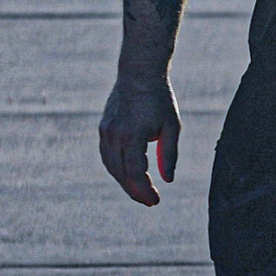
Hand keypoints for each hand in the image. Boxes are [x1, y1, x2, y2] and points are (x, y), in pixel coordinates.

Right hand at [99, 68, 180, 206]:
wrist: (138, 74)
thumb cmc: (160, 99)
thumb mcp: (172, 127)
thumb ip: (169, 154)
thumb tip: (167, 179)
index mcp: (132, 135)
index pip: (135, 172)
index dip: (144, 190)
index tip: (155, 201)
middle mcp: (114, 135)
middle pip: (121, 173)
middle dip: (135, 191)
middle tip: (150, 202)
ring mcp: (105, 132)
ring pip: (111, 166)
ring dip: (125, 182)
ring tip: (141, 192)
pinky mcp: (103, 128)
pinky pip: (107, 156)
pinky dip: (117, 169)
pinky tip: (130, 176)